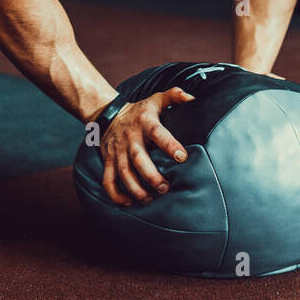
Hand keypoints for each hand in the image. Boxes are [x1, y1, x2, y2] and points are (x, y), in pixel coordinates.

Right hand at [100, 87, 194, 205]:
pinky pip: (108, 180)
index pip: (158, 133)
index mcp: (145, 123)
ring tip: (149, 199)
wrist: (108, 113)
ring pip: (123, 173)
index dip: (169, 145)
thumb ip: (174, 96)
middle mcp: (130, 138)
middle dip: (151, 176)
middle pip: (138, 159)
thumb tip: (192, 98)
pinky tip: (129, 202)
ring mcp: (117, 151)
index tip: (182, 157)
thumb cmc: (139, 111)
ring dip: (136, 189)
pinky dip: (116, 194)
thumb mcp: (155, 100)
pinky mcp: (108, 161)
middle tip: (164, 188)